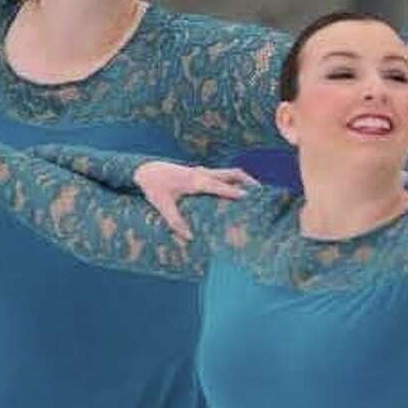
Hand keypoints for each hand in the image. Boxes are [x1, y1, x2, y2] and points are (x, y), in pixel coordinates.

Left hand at [133, 161, 257, 241]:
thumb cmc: (153, 187)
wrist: (144, 170)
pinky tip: (236, 191)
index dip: (234, 191)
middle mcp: (201, 173)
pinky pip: (221, 175)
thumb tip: (190, 237)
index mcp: (195, 181)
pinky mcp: (199, 172)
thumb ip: (176, 222)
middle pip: (231, 173)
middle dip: (248, 181)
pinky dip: (233, 181)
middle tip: (263, 193)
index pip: (219, 185)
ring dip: (243, 180)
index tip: (249, 197)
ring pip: (229, 172)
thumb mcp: (163, 206)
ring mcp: (201, 171)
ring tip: (257, 192)